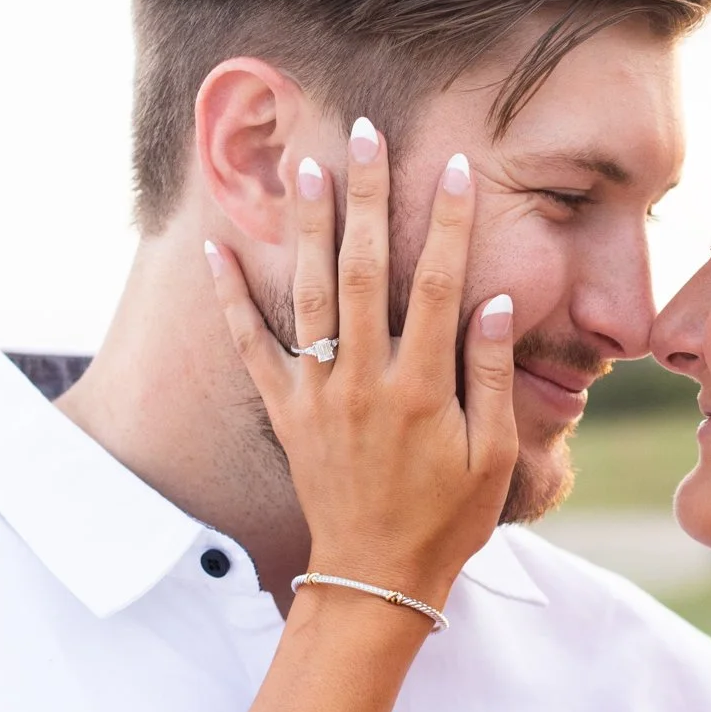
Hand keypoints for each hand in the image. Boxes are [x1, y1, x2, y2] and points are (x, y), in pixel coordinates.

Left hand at [206, 121, 519, 607]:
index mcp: (421, 389)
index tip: (452, 165)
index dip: (446, 222)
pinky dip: (229, 296)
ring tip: (303, 163)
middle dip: (366, 196)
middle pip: (363, 270)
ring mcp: (317, 394)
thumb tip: (496, 302)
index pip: (436, 285)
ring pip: (307, 292)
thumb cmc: (447, 518)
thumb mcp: (493, 457)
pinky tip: (214, 247)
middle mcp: (364, 381)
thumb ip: (492, 377)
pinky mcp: (285, 410)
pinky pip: (249, 345)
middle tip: (364, 132)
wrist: (376, 579)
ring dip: (306, 224)